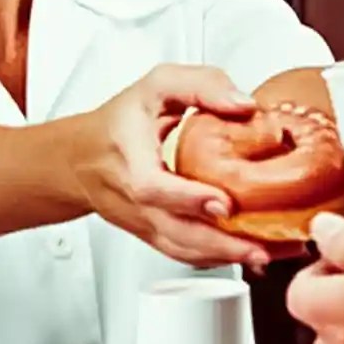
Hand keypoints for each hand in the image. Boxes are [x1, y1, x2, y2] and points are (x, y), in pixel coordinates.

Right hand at [71, 64, 271, 268]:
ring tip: (262, 255)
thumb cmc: (121, 120)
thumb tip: (243, 104)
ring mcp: (141, 220)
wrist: (82, 156)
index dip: (186, 198)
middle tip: (258, 247)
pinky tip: (243, 256)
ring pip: (179, 248)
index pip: (151, 186)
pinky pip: (180, 252)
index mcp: (130, 155)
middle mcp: (132, 196)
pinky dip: (213, 259)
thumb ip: (202, 86)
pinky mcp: (150, 234)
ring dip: (222, 257)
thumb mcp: (158, 85)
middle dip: (217, 243)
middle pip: (172, 230)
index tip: (223, 202)